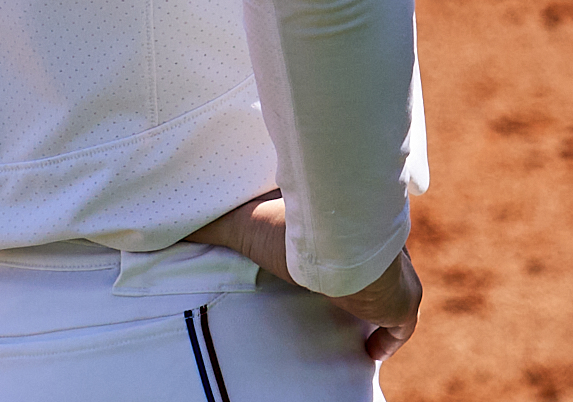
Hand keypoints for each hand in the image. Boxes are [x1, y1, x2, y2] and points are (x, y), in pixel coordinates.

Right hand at [190, 194, 422, 359]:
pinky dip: (390, 338)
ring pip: (390, 291)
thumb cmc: (294, 225)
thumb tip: (167, 225)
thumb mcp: (247, 221)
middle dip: (360, 280)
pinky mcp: (404, 300)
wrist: (337, 239)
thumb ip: (210, 225)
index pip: (349, 238)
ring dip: (373, 307)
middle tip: (336, 298)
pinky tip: (371, 352)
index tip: (325, 270)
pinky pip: (403, 325)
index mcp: (343, 225)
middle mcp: (374, 245)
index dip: (341, 253)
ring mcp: (395, 273)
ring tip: (350, 324)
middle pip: (375, 263)